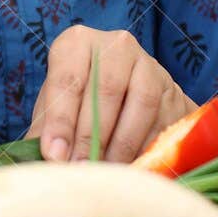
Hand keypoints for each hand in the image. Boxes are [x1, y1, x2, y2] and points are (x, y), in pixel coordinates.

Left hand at [26, 25, 195, 164]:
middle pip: (105, 91)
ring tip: (105, 173)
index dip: (60, 119)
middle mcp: (115, 45)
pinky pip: (163, 121)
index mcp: (77, 42)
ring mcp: (149, 65)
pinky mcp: (173, 90)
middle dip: (90, 137)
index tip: (54, 154)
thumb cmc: (80, 99)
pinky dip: (147, 149)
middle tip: (80, 170)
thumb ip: (47, 129)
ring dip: (121, 146)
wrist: (128, 91)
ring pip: (140, 105)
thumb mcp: (58, 105)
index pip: (68, 79)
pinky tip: (131, 168)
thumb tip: (44, 161)